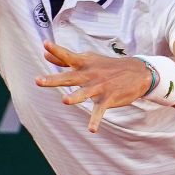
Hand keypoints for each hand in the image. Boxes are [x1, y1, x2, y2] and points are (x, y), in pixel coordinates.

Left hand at [34, 41, 151, 132]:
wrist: (136, 72)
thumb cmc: (106, 66)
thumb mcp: (87, 60)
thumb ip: (64, 59)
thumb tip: (45, 54)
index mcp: (83, 64)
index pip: (67, 56)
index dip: (56, 50)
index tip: (45, 44)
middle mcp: (89, 75)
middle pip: (69, 78)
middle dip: (54, 80)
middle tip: (38, 81)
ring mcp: (99, 87)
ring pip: (84, 93)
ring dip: (75, 97)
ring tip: (65, 101)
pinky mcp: (107, 99)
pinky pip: (99, 111)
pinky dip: (95, 120)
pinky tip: (91, 130)